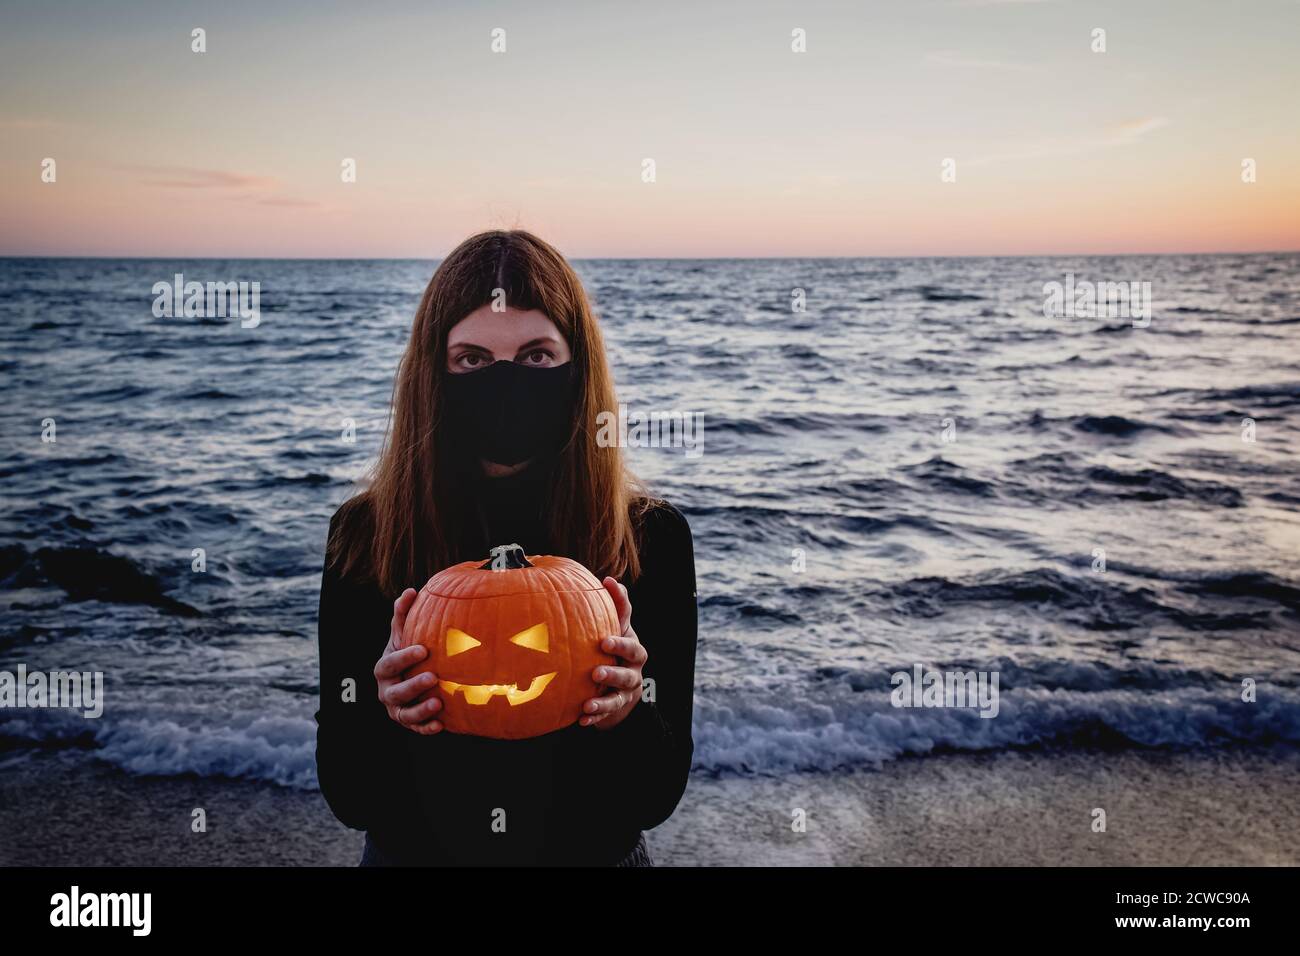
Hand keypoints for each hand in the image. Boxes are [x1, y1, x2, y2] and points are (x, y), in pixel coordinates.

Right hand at [374, 588, 443, 734]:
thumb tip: (410, 590)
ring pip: (404, 714)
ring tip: (438, 702)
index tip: (424, 650)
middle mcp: (387, 690)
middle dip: (412, 685)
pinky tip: (441, 725)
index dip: (404, 657)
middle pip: (395, 691)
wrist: (410, 677)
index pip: (390, 663)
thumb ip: (403, 615)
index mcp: (384, 667)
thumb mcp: (403, 635)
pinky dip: (426, 728)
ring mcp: (396, 708)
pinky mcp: (408, 722)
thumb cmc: (408, 652)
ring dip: (420, 710)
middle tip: (433, 677)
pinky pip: (416, 728)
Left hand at [581, 576, 646, 729]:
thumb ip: (602, 608)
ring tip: (591, 689)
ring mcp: (629, 683)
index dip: (620, 601)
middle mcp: (633, 660)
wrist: (619, 692)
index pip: (627, 616)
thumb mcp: (607, 630)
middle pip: (634, 652)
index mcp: (628, 638)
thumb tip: (600, 577)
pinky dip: (597, 714)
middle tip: (603, 645)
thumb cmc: (608, 654)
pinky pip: (610, 710)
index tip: (606, 584)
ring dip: (608, 686)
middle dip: (620, 648)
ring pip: (623, 685)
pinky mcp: (619, 704)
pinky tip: (582, 717)